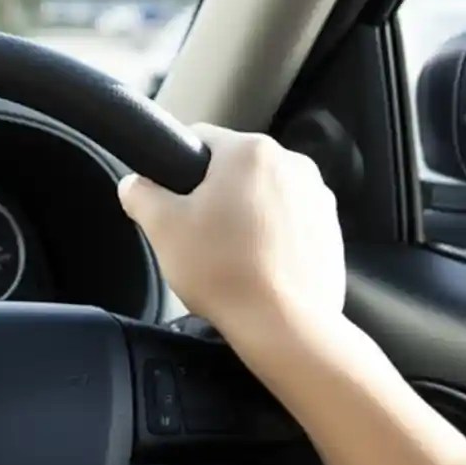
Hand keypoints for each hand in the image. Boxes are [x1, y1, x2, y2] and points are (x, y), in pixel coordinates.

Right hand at [117, 124, 344, 334]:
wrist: (284, 325)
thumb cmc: (224, 270)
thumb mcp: (161, 226)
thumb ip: (139, 193)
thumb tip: (134, 184)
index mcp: (250, 151)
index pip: (199, 138)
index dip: (176, 168)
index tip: (170, 200)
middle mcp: (292, 164)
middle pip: (233, 169)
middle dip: (212, 195)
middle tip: (194, 233)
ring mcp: (318, 198)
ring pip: (262, 196)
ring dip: (243, 216)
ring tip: (227, 255)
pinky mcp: (331, 231)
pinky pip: (288, 223)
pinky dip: (270, 238)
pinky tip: (255, 267)